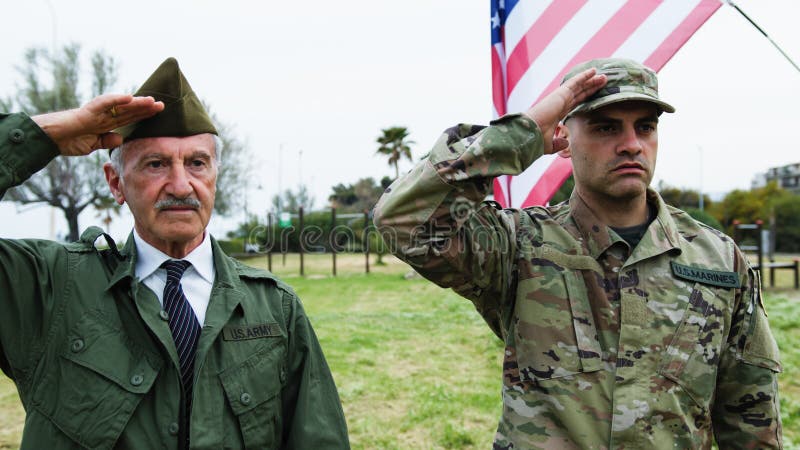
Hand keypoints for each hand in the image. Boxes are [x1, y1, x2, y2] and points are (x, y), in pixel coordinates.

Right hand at [32, 94, 163, 155]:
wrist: (50, 140)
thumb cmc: (68, 141)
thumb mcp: (92, 146)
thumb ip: (106, 141)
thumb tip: (120, 137)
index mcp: (105, 124)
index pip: (128, 119)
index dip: (143, 116)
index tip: (157, 115)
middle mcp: (103, 116)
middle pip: (129, 111)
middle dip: (145, 108)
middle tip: (163, 105)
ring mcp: (97, 112)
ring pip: (120, 106)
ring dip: (136, 103)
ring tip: (151, 101)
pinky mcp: (88, 111)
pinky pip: (104, 103)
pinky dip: (116, 100)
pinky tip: (129, 97)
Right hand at [523, 68, 605, 153]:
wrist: (529, 133)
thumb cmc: (535, 140)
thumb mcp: (550, 145)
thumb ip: (559, 144)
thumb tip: (566, 143)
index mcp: (557, 113)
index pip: (574, 103)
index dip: (585, 97)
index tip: (594, 94)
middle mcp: (560, 104)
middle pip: (579, 93)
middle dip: (591, 87)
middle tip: (602, 82)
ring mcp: (560, 98)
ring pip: (579, 86)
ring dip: (591, 81)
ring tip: (603, 76)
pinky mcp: (560, 94)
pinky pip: (574, 82)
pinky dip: (584, 76)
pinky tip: (593, 71)